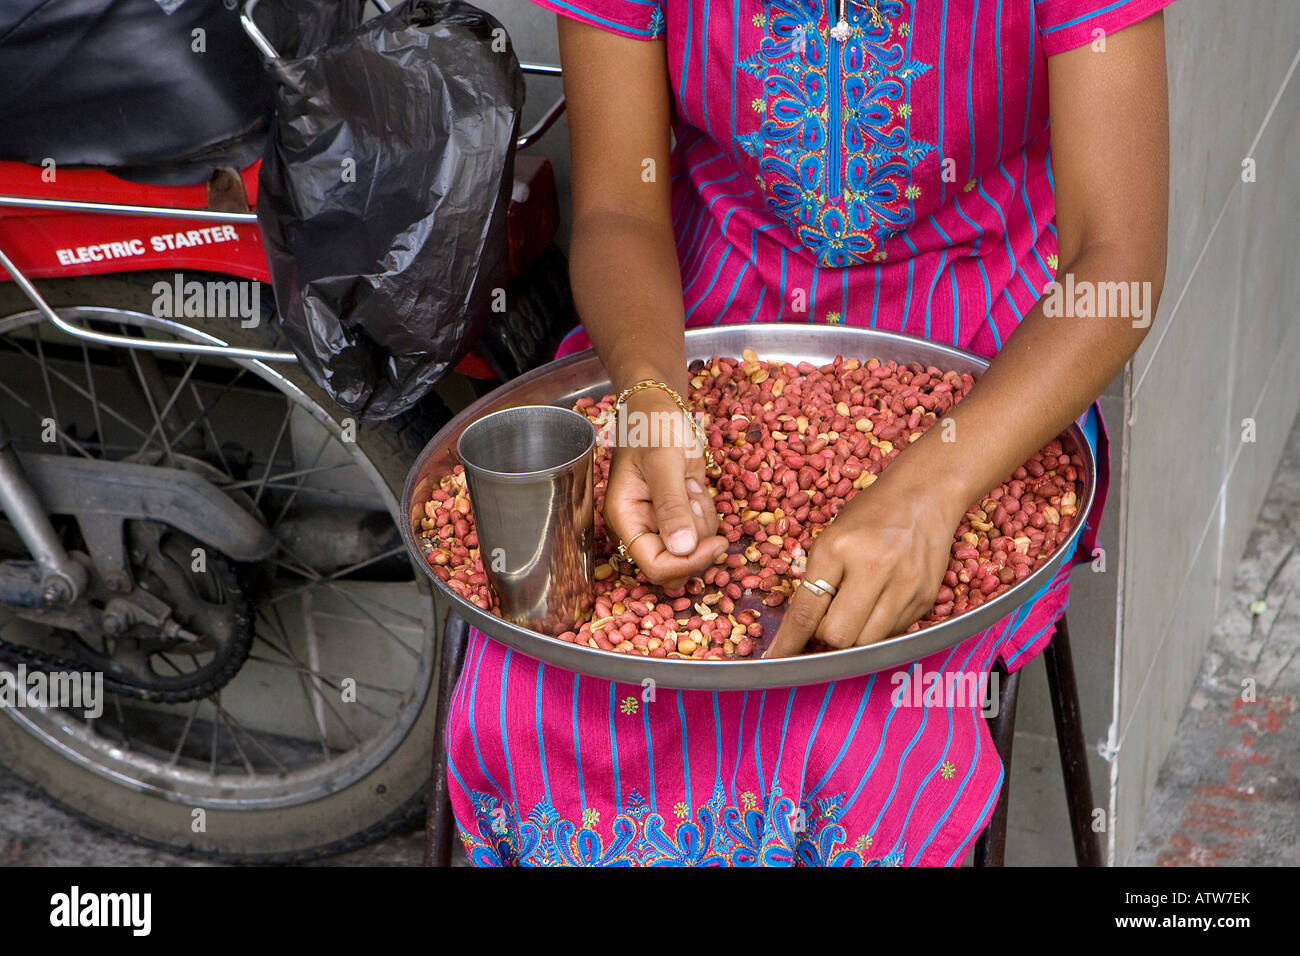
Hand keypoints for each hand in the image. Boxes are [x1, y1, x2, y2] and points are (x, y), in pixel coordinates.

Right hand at [602, 390, 725, 588]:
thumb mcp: (665, 460)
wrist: (660, 406)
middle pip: (675, 564)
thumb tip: (681, 549)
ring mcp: (658, 522)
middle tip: (694, 497)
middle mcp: (639, 526)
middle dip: (696, 538)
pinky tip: (693, 484)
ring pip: (693, 549)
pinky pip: (701, 531)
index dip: (688, 562)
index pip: (655, 566)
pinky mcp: (676, 515)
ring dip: (703, 519)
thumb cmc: (654, 425)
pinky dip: (706, 510)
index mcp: (625, 517)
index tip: (717, 544)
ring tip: (690, 483)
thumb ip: (671, 504)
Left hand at [761, 468, 961, 657]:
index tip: (776, 658)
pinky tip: (879, 603)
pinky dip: (878, 629)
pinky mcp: (925, 599)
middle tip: (829, 616)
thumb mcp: (832, 538)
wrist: (925, 495)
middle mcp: (875, 567)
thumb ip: (817, 580)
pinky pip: (892, 635)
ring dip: (854, 636)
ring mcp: (905, 586)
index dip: (789, 640)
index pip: (808, 609)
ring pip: (866, 643)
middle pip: (839, 636)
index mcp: (839, 547)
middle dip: (827, 635)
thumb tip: (801, 630)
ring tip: (855, 609)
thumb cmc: (870, 515)